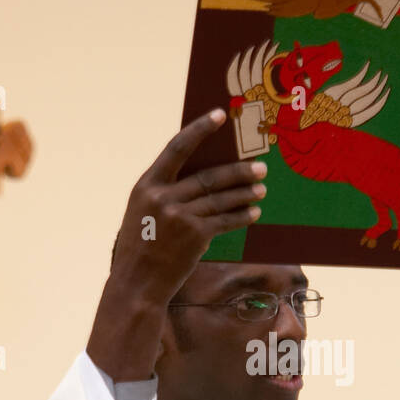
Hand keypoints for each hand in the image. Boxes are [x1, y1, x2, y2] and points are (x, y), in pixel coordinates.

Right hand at [87, 110, 266, 379]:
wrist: (137, 284)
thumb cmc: (142, 247)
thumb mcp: (144, 212)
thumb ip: (166, 192)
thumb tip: (204, 173)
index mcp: (146, 185)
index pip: (177, 147)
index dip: (200, 129)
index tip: (220, 115)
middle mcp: (163, 197)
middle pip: (208, 176)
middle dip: (238, 171)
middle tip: (260, 167)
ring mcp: (180, 217)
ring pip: (221, 198)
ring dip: (245, 193)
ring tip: (262, 189)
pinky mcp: (195, 236)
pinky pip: (225, 221)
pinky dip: (241, 217)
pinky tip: (254, 213)